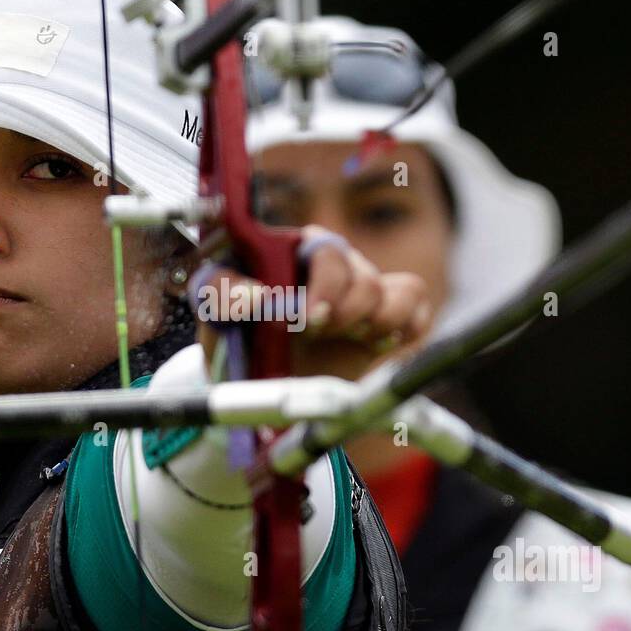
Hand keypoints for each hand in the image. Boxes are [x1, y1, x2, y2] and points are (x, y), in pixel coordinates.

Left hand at [196, 224, 433, 382]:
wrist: (255, 380)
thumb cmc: (235, 334)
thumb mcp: (213, 310)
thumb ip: (222, 292)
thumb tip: (254, 296)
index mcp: (295, 251)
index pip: (326, 251)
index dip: (326, 284)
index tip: (306, 319)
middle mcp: (333, 267)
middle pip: (364, 276)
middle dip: (345, 311)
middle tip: (317, 334)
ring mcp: (360, 292)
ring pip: (398, 291)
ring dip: (376, 322)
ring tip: (348, 339)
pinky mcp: (383, 320)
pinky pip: (417, 309)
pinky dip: (407, 327)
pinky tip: (379, 345)